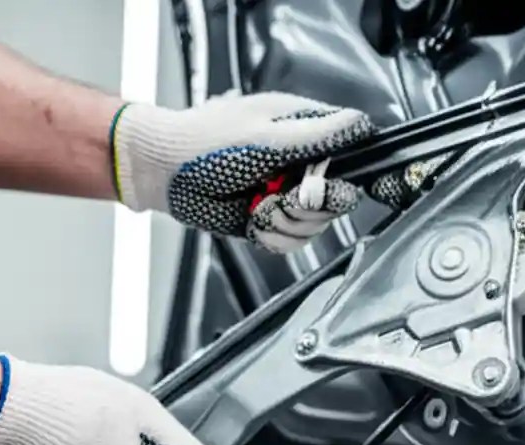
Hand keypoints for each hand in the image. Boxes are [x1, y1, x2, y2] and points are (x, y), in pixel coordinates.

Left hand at [111, 92, 374, 252]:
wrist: (164, 173)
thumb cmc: (207, 144)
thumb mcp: (266, 137)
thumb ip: (315, 135)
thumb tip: (360, 123)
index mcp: (304, 131)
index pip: (352, 148)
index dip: (353, 169)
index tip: (332, 183)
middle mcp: (300, 163)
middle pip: (339, 196)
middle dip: (313, 204)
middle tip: (288, 198)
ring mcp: (286, 194)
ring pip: (316, 224)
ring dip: (289, 222)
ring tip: (262, 208)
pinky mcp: (270, 220)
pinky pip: (292, 241)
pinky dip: (274, 236)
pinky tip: (255, 221)